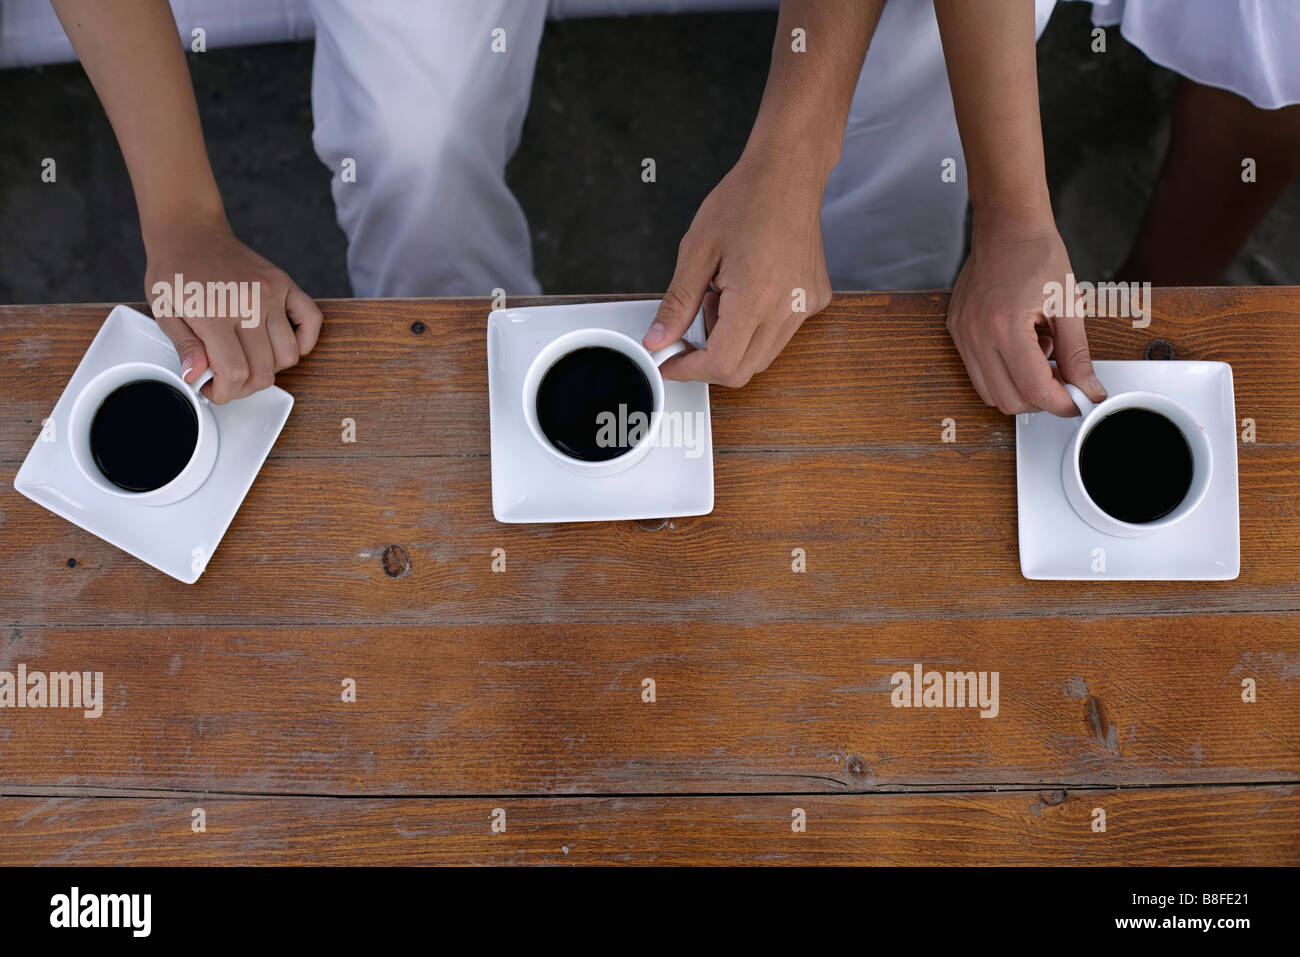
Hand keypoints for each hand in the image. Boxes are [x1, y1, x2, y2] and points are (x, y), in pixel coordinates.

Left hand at [144, 216, 322, 403]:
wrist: (190, 232)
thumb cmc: (174, 271)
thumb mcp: (164, 311)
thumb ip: (184, 347)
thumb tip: (196, 377)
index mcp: (214, 313)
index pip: (235, 372)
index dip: (225, 392)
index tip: (213, 389)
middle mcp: (249, 304)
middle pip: (264, 371)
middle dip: (244, 387)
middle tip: (227, 379)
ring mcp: (272, 293)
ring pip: (289, 355)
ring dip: (271, 368)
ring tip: (249, 360)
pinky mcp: (285, 284)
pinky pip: (312, 322)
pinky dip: (303, 342)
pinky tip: (278, 344)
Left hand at [643, 143, 831, 386]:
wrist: (789, 172)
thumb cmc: (745, 199)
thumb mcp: (697, 250)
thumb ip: (677, 303)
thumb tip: (658, 339)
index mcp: (755, 298)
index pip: (720, 363)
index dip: (688, 370)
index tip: (669, 363)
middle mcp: (787, 309)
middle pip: (742, 370)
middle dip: (708, 361)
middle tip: (689, 330)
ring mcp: (805, 307)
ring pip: (762, 356)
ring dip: (733, 343)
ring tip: (720, 300)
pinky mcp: (815, 300)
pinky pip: (781, 334)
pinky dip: (756, 328)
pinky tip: (746, 292)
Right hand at [946, 209, 1105, 416]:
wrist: (1007, 227)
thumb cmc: (1037, 256)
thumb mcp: (1068, 306)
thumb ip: (1077, 355)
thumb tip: (1088, 389)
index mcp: (1006, 326)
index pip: (1033, 390)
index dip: (1061, 403)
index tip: (1078, 401)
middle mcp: (977, 335)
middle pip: (1008, 401)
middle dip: (1040, 400)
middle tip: (1063, 380)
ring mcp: (962, 335)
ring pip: (989, 393)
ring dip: (1019, 389)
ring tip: (1041, 358)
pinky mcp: (956, 331)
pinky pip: (978, 372)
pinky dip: (1003, 373)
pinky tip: (1023, 348)